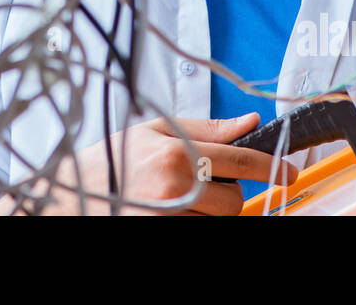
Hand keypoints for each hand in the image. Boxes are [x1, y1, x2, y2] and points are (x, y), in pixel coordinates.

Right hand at [0, 112, 296, 214]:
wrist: (66, 198)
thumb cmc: (107, 162)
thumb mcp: (151, 130)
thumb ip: (204, 126)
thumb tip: (249, 122)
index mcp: (177, 151)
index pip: (241, 161)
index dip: (271, 168)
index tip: (289, 171)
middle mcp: (178, 185)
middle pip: (234, 201)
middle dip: (223, 195)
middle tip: (194, 184)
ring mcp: (171, 215)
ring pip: (218, 220)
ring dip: (206, 212)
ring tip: (173, 198)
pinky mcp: (165, 233)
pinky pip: (198, 230)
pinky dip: (191, 222)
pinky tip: (165, 211)